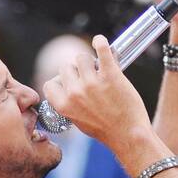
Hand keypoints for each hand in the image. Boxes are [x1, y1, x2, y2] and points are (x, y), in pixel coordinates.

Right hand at [42, 34, 152, 148]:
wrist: (128, 135)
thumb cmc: (106, 131)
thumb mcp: (80, 122)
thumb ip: (72, 105)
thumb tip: (71, 87)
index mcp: (65, 106)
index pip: (50, 85)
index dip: (60, 82)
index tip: (68, 83)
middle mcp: (75, 93)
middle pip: (66, 68)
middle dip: (76, 71)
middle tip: (88, 77)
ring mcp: (92, 82)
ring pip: (82, 58)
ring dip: (89, 61)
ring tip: (98, 68)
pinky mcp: (110, 74)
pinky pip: (101, 48)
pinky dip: (100, 42)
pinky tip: (99, 43)